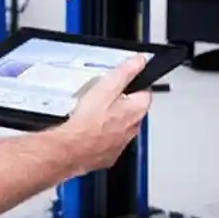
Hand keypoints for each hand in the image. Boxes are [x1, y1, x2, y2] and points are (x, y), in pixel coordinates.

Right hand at [56, 55, 151, 174]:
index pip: (146, 93)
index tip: (124, 83)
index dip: (135, 85)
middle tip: (105, 98)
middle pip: (134, 111)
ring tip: (94, 115)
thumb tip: (139, 61)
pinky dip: (103, 137)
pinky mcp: (109, 155)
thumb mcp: (106, 88)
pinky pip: (110, 143)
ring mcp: (121, 144)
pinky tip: (89, 131)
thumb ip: (124, 73)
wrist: (72, 149)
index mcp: (136, 111)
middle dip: (123, 104)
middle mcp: (133, 129)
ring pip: (122, 128)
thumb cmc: (88, 120)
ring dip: (113, 121)